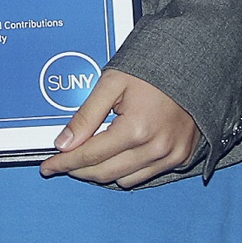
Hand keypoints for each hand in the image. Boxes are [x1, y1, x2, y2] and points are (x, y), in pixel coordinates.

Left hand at [38, 71, 200, 188]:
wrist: (194, 61)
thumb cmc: (152, 67)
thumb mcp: (113, 82)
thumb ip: (86, 115)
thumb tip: (63, 144)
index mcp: (136, 129)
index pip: (90, 155)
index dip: (64, 162)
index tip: (48, 166)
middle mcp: (155, 148)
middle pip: (104, 173)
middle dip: (78, 170)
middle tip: (62, 162)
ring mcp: (171, 155)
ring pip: (124, 180)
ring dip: (102, 172)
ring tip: (89, 156)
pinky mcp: (181, 157)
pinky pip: (145, 175)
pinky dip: (127, 170)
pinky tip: (116, 155)